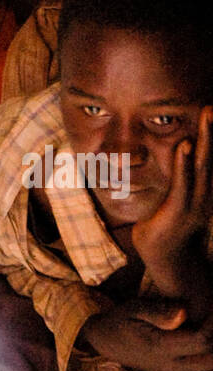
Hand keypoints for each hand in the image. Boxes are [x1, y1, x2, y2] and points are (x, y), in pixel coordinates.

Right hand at [81, 298, 212, 370]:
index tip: (211, 307)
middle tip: (212, 320)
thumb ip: (159, 312)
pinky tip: (210, 356)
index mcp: (161, 347)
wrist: (107, 342)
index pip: (202, 340)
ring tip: (211, 335)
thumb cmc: (122, 320)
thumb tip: (184, 313)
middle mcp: (172, 366)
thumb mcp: (134, 308)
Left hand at [132, 106, 212, 310]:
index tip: (209, 110)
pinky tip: (184, 146)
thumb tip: (166, 160)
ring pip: (202, 165)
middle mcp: (203, 193)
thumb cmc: (163, 230)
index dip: (210, 135)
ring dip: (205, 139)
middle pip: (210, 156)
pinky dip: (184, 164)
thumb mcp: (169, 200)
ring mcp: (194, 202)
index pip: (207, 156)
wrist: (165, 265)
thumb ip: (172, 182)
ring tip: (207, 114)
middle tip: (212, 105)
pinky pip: (183, 183)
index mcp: (200, 189)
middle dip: (212, 130)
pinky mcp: (179, 211)